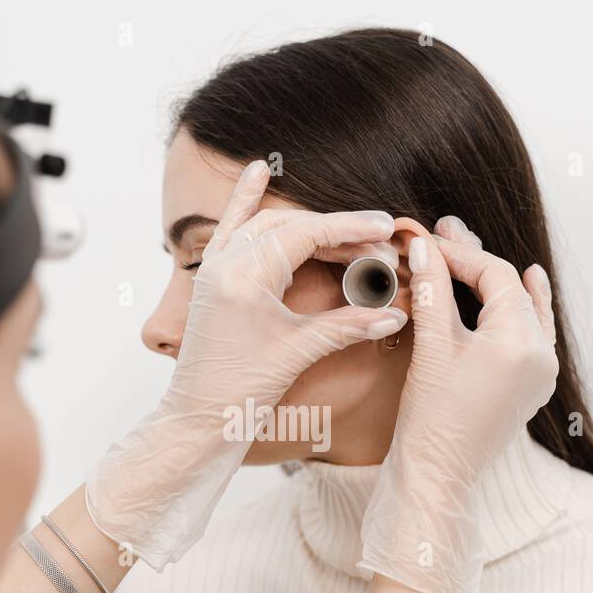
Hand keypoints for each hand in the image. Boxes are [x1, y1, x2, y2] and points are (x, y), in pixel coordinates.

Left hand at [87, 161, 406, 568]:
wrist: (196, 421)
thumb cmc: (239, 393)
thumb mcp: (298, 353)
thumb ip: (347, 326)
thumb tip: (396, 313)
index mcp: (244, 276)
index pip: (305, 233)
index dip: (350, 228)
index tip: (387, 227)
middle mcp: (224, 263)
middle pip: (290, 225)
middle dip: (337, 230)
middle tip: (380, 240)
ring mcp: (214, 269)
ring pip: (266, 225)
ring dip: (308, 223)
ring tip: (349, 225)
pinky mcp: (212, 280)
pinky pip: (230, 228)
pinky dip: (244, 200)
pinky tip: (257, 170)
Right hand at [359, 218, 557, 592]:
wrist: (437, 479)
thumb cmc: (431, 420)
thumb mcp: (431, 346)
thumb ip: (432, 288)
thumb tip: (423, 242)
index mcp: (522, 342)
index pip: (496, 275)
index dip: (460, 252)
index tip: (425, 239)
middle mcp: (542, 356)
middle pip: (513, 288)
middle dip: (476, 261)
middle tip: (445, 231)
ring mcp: (540, 374)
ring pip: (525, 309)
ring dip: (496, 282)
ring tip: (469, 253)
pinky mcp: (529, 388)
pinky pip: (529, 335)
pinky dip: (513, 310)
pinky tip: (513, 291)